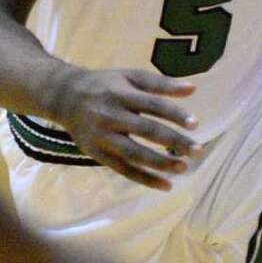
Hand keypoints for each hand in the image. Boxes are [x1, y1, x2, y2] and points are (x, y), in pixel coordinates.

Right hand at [49, 69, 199, 190]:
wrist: (63, 96)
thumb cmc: (105, 85)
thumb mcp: (129, 76)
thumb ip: (160, 83)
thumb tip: (193, 89)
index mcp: (121, 93)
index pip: (152, 105)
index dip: (174, 114)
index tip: (195, 124)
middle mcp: (111, 115)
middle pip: (146, 130)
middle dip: (173, 142)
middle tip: (198, 150)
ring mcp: (103, 137)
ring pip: (134, 154)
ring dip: (160, 163)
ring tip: (183, 168)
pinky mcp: (97, 154)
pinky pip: (124, 170)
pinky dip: (145, 179)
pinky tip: (166, 186)